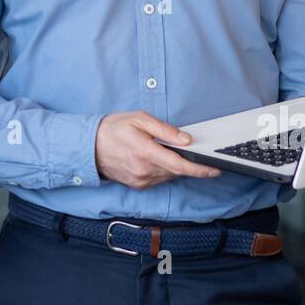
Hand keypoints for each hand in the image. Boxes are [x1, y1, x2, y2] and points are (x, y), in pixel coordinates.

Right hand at [94, 111, 220, 188]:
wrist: (90, 146)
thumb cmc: (114, 129)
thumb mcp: (140, 119)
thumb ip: (165, 130)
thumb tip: (186, 140)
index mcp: (145, 152)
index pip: (179, 165)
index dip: (199, 170)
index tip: (214, 170)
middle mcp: (143, 170)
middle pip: (176, 171)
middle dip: (188, 164)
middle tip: (191, 152)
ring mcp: (140, 180)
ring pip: (169, 176)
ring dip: (175, 166)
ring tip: (165, 151)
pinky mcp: (138, 185)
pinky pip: (159, 179)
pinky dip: (164, 170)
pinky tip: (158, 159)